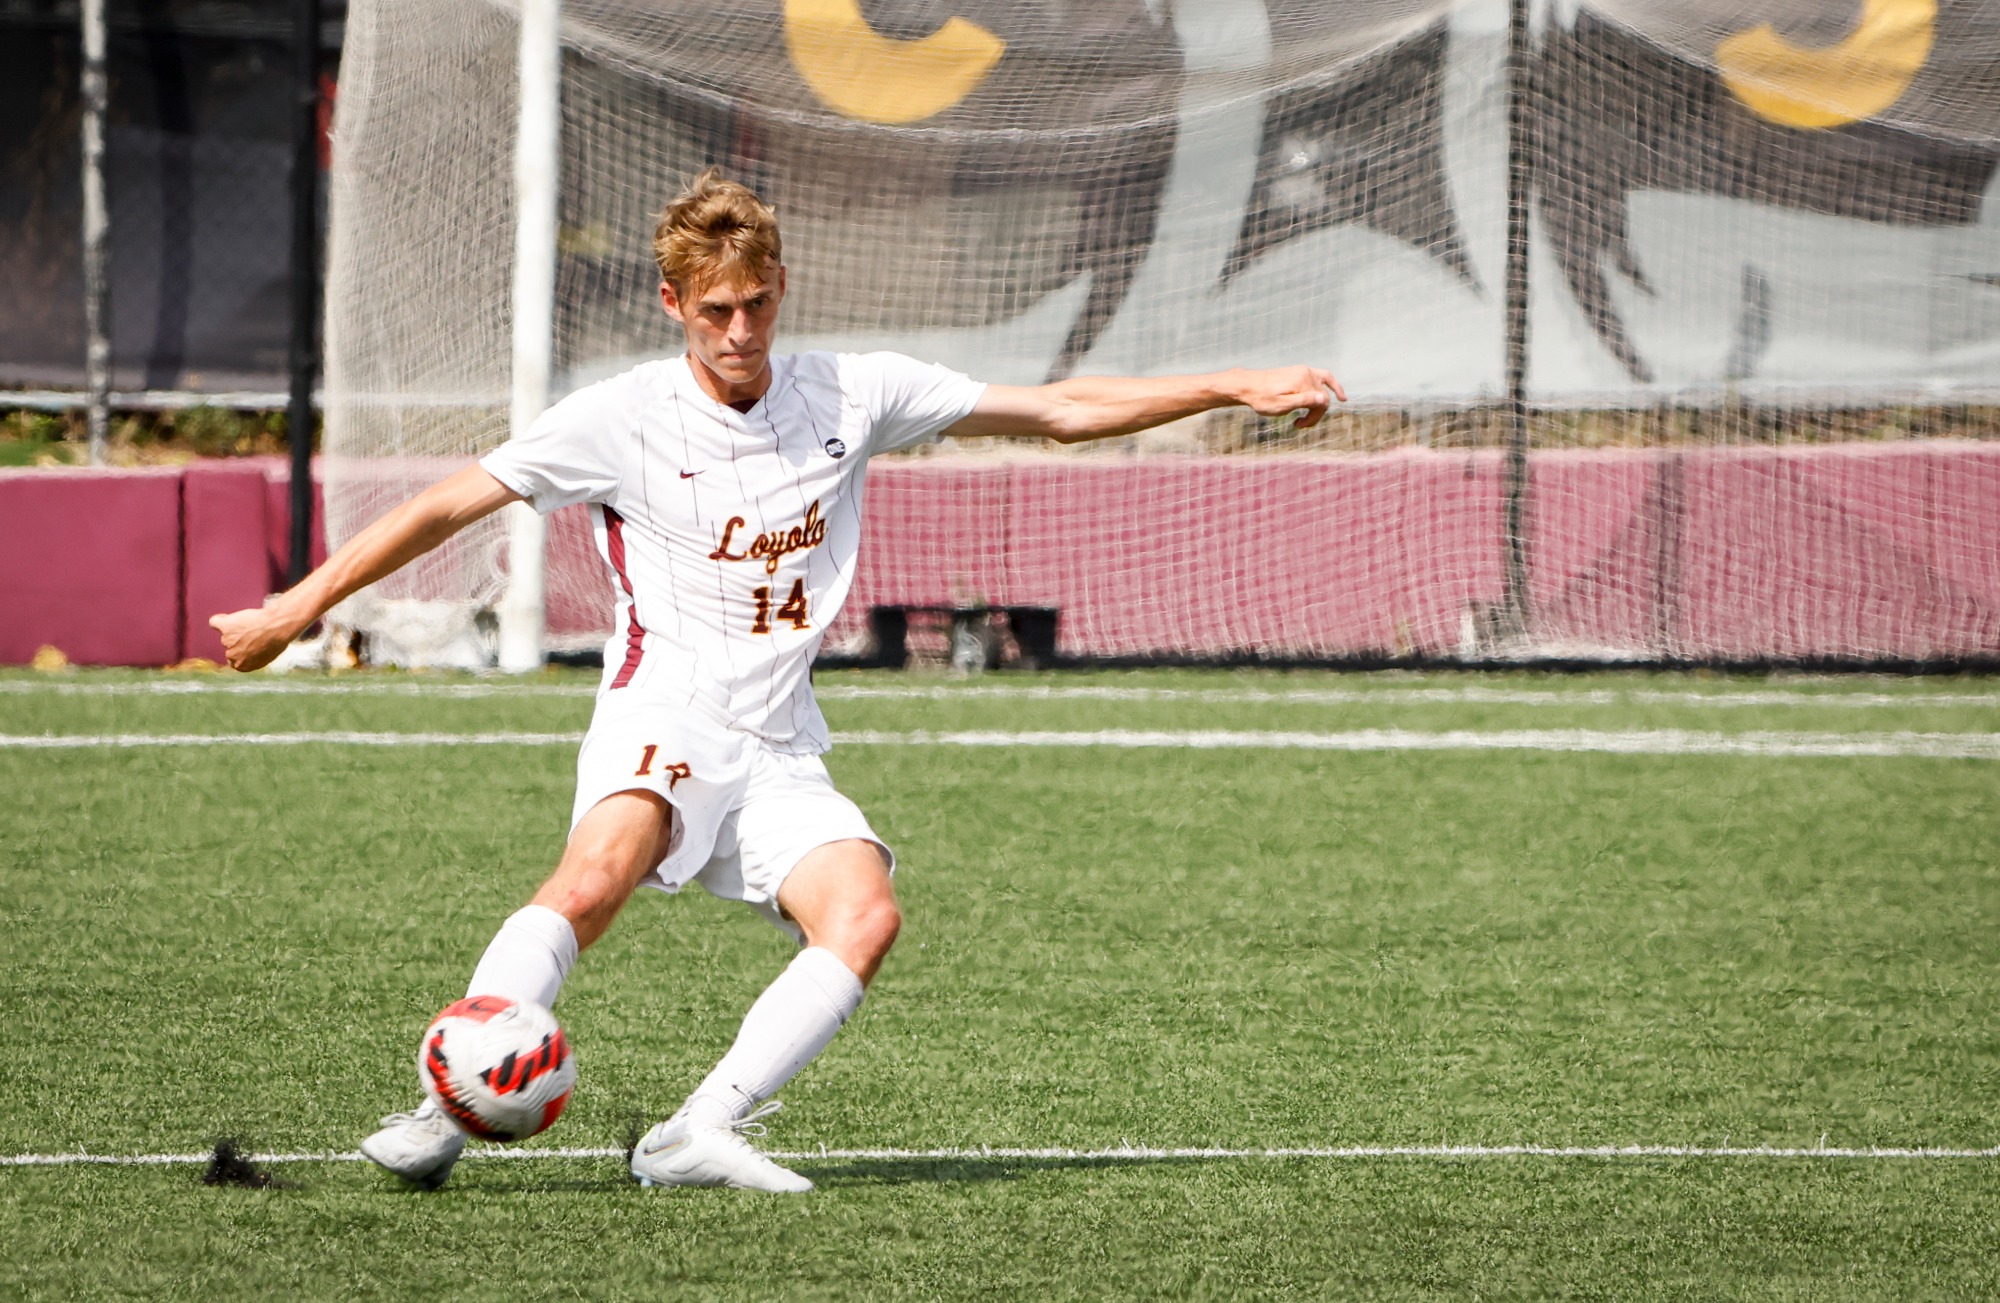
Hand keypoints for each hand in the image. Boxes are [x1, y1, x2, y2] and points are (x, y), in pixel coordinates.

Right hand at [209, 601, 306, 672]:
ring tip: (253, 622)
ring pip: (226, 632)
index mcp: (242, 666)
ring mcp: (226, 641)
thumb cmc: (278, 640)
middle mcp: (232, 656)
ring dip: (236, 627)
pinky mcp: (225, 627)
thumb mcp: (268, 654)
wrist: (276, 627)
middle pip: (231, 645)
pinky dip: (219, 619)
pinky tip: (226, 617)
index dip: (243, 650)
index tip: (251, 644)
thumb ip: (256, 655)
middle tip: (255, 631)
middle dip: (240, 639)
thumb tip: (254, 650)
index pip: (236, 659)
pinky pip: (215, 622)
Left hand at [1230, 366, 1345, 427]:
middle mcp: (1306, 373)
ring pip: (1323, 388)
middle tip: (1299, 425)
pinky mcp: (1299, 371)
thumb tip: (1324, 398)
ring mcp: (1303, 370)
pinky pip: (1321, 377)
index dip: (1314, 417)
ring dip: (1321, 403)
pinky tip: (1338, 394)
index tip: (1299, 426)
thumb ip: (1304, 401)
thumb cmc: (1262, 399)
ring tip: (1319, 414)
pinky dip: (1330, 385)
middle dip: (1315, 413)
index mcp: (1303, 381)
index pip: (1322, 402)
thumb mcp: (1282, 405)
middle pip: (1322, 396)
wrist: (1246, 386)